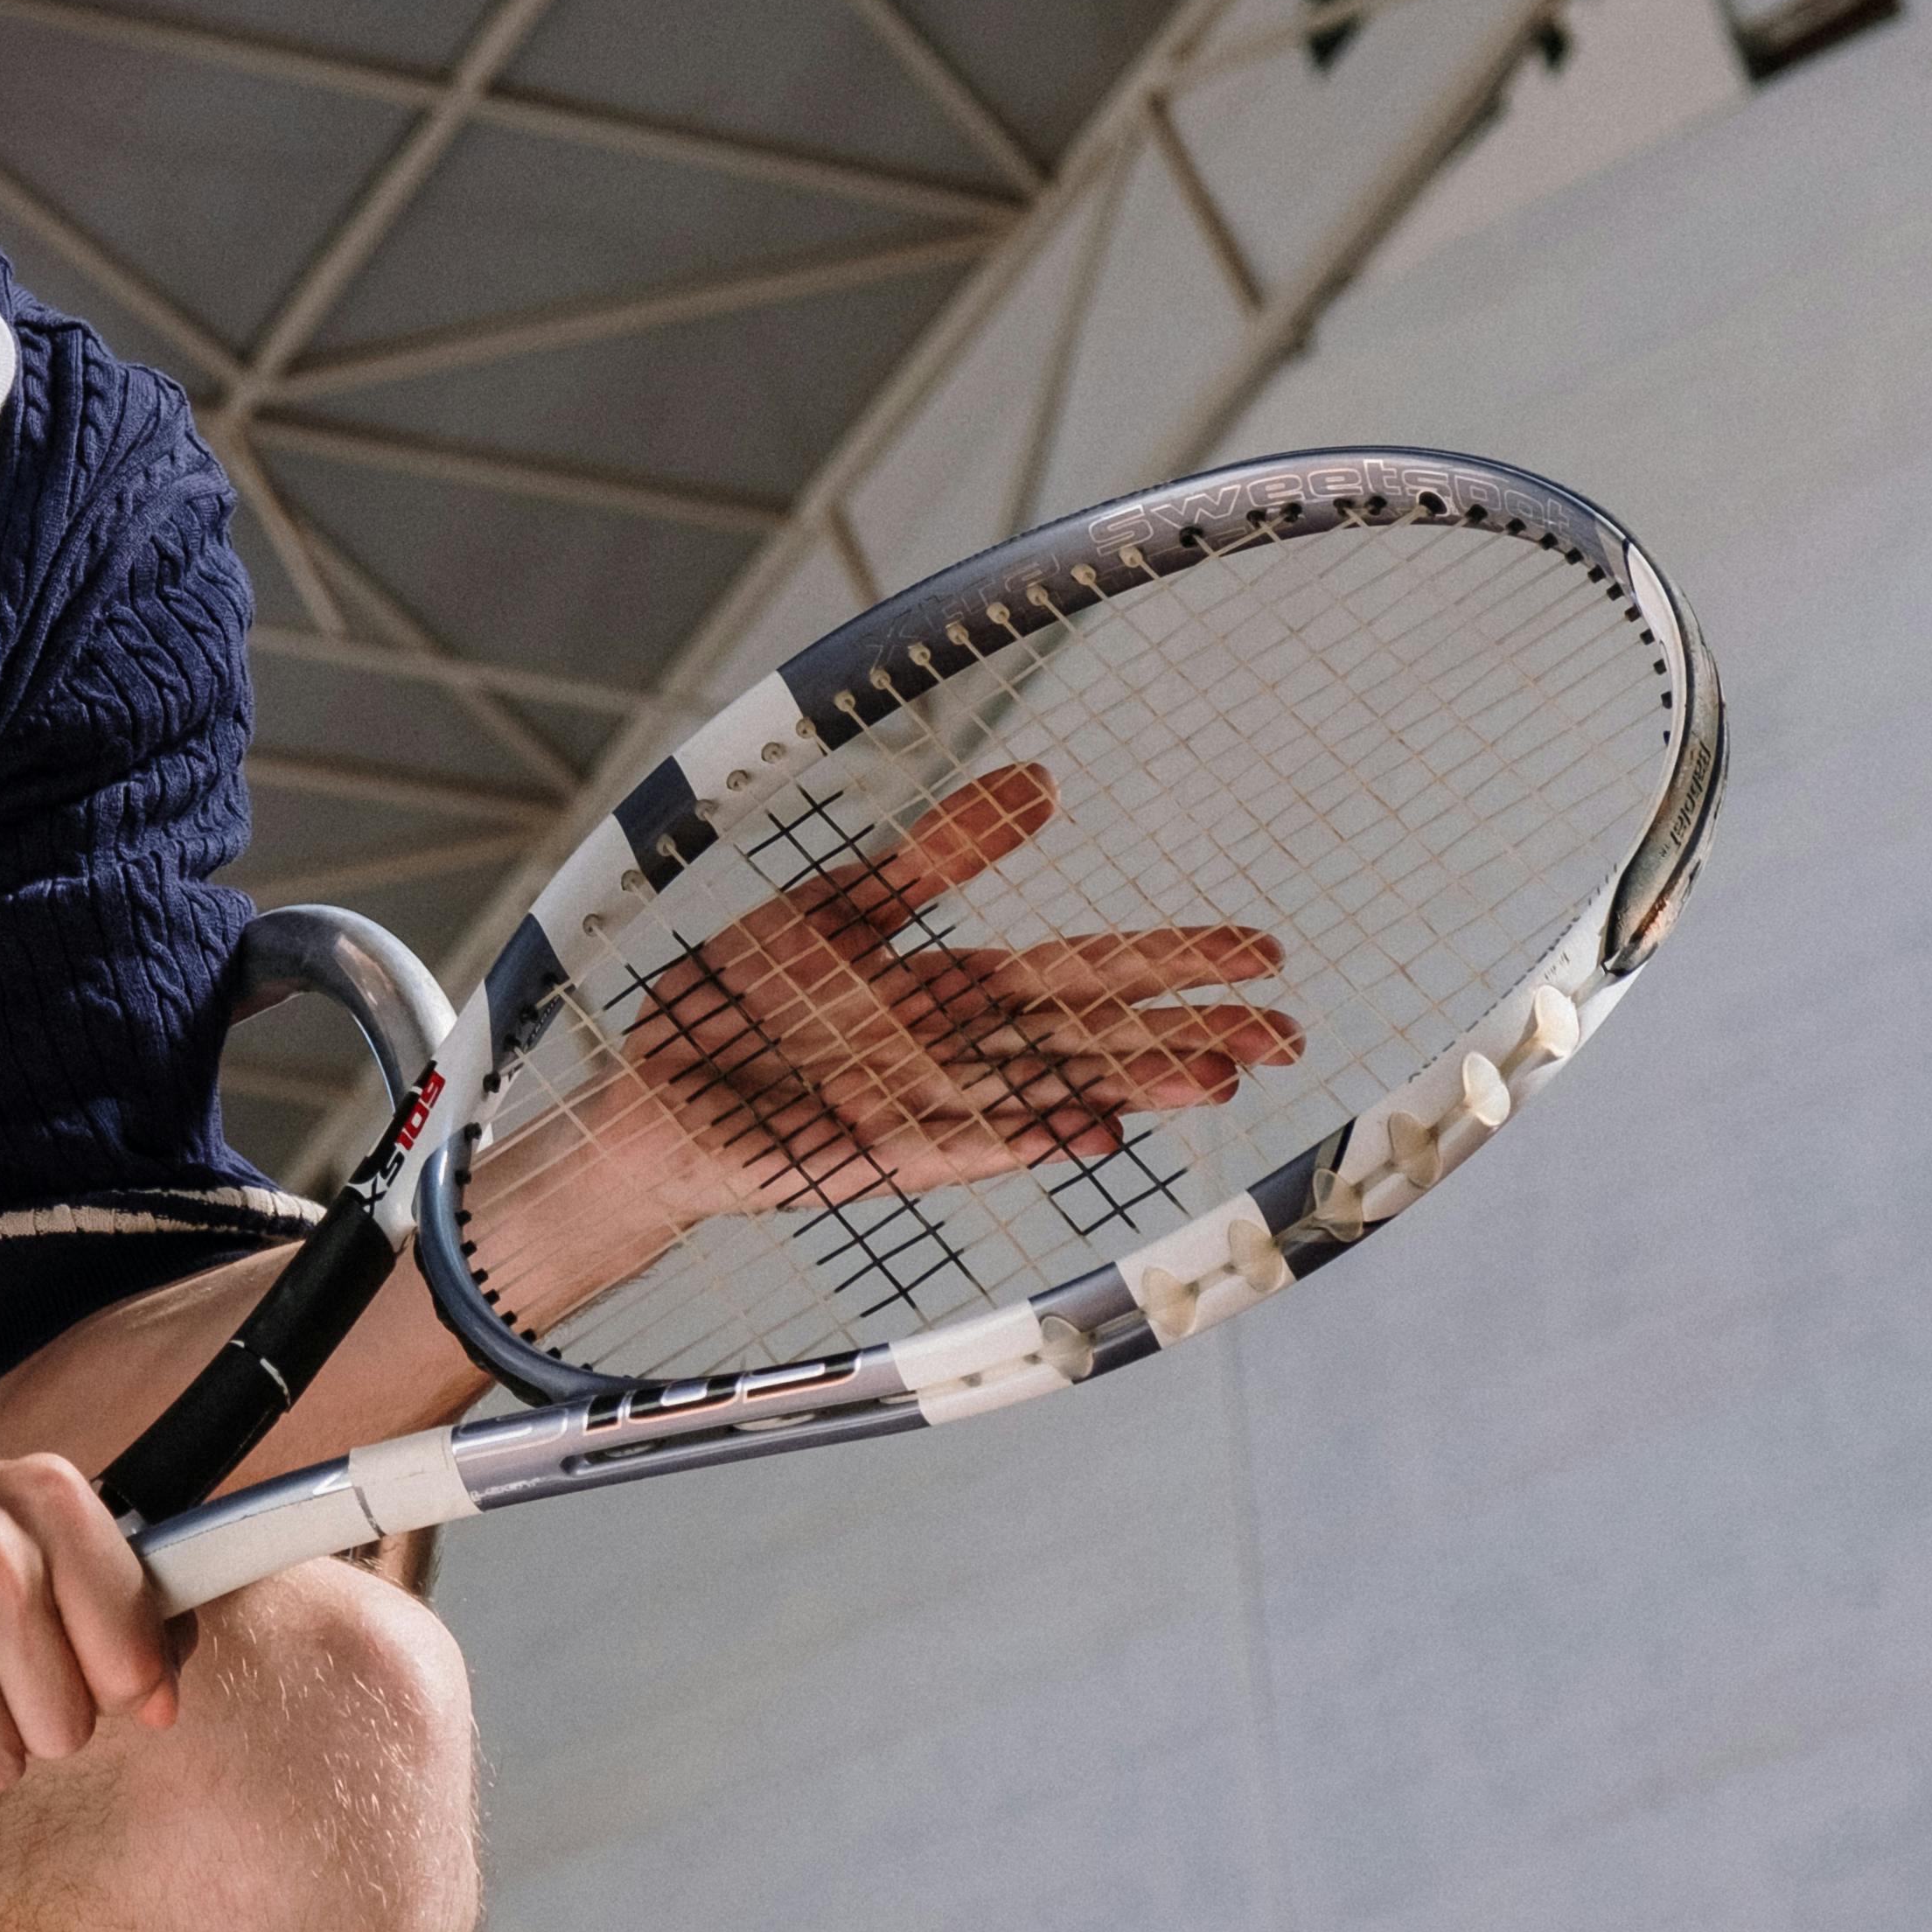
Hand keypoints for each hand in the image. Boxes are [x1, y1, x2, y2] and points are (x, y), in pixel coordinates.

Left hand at [485, 763, 1302, 1293]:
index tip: (1263, 954)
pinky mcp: (868, 1153)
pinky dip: (1018, 1137)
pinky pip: (957, 1145)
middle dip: (1188, 1034)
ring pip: (1047, 1093)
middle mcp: (957, 1055)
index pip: (1086, 971)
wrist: (643, 1092)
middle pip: (1092, 1037)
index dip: (1172, 960)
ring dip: (1127, 1085)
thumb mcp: (841, 906)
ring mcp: (921, 1110)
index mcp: (956, 994)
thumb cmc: (736, 1005)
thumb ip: (938, 857)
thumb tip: (1043, 778)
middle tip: (1288, 1035)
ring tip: (1216, 1077)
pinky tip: (1086, 1131)